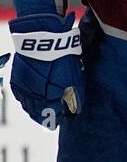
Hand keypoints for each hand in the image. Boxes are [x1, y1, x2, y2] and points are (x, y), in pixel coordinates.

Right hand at [7, 13, 83, 128]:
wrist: (43, 38)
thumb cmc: (63, 57)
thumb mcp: (75, 78)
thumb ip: (74, 97)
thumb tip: (74, 111)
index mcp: (51, 95)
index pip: (53, 115)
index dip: (57, 120)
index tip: (59, 122)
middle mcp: (35, 94)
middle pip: (38, 113)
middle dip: (44, 119)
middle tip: (49, 123)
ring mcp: (24, 87)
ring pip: (27, 106)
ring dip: (34, 112)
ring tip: (40, 115)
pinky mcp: (16, 79)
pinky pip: (20, 96)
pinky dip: (25, 101)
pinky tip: (29, 103)